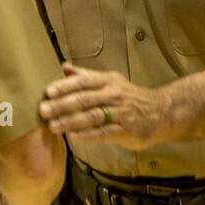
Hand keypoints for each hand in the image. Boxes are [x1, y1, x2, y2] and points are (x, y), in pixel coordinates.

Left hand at [38, 62, 170, 149]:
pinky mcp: (126, 130)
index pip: (83, 82)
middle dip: (62, 105)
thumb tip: (64, 67)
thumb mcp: (110, 81)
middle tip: (43, 111)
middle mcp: (113, 94)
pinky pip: (104, 133)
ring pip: (92, 116)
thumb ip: (86, 76)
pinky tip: (73, 138)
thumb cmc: (129, 97)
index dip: (65, 87)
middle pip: (84, 99)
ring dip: (70, 121)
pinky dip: (88, 135)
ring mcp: (120, 112)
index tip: (47, 92)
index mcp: (107, 81)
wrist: (161, 111)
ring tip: (53, 126)